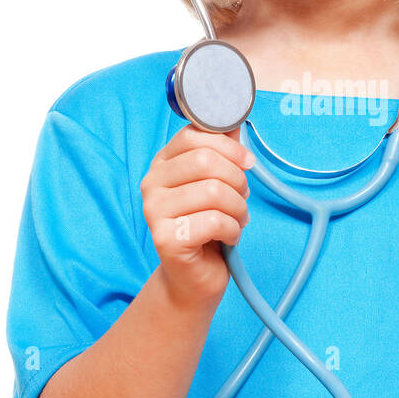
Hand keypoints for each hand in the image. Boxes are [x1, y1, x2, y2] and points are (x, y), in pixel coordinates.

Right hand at [141, 124, 253, 306]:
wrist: (194, 278)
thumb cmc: (207, 227)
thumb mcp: (217, 183)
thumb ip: (222, 151)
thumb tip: (234, 119)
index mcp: (162, 163)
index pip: (195, 135)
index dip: (229, 147)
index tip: (247, 163)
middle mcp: (151, 183)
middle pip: (206, 162)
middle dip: (237, 180)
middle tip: (242, 198)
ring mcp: (154, 212)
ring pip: (214, 192)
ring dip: (238, 208)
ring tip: (236, 220)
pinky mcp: (165, 238)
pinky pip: (214, 221)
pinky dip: (233, 230)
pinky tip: (228, 237)